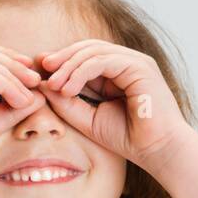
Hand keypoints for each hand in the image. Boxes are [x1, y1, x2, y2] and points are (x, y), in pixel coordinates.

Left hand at [36, 40, 188, 169]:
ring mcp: (135, 62)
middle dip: (62, 57)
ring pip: (94, 51)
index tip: (40, 72)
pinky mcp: (139, 67)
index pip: (85, 56)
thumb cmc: (128, 138)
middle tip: (41, 68)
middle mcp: (127, 62)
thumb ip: (67, 102)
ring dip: (69, 66)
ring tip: (53, 84)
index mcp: (117, 72)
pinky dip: (82, 72)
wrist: (157, 150)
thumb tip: (44, 85)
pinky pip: (103, 61)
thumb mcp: (88, 119)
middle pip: (88, 47)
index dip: (62, 61)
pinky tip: (68, 88)